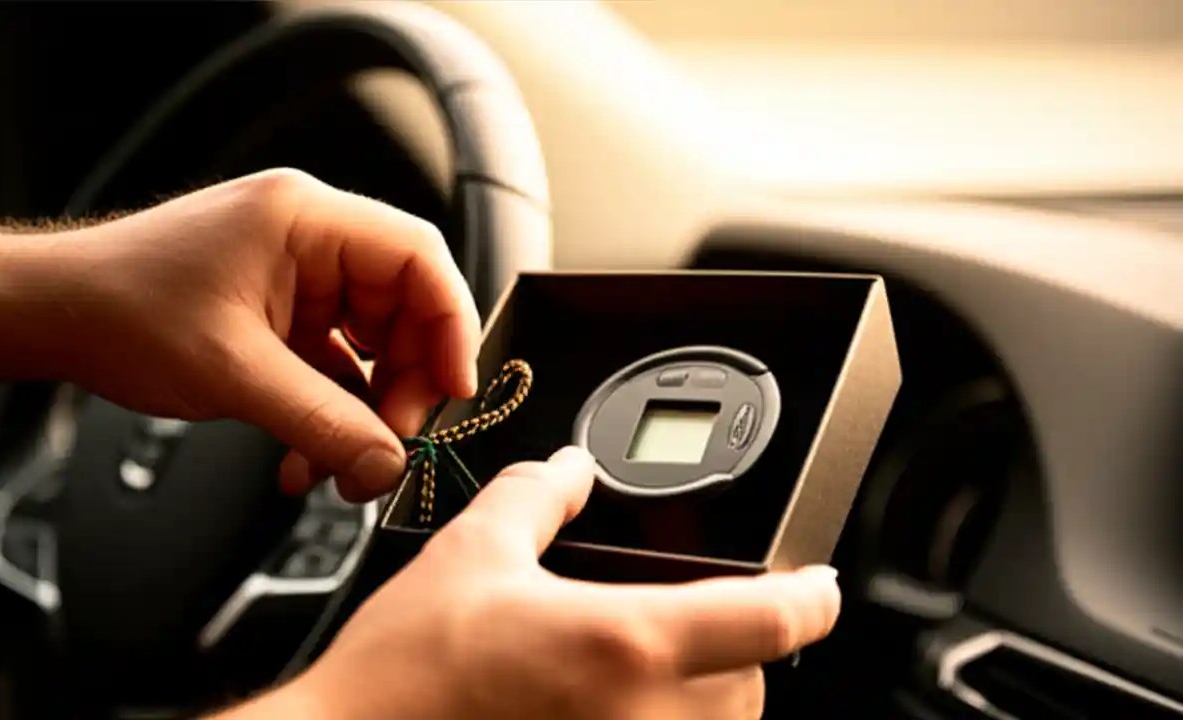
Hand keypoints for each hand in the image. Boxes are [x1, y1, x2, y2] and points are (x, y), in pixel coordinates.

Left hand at [21, 169, 479, 499]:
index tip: (454, 389)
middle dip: (402, 386)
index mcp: (305, 219)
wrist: (48, 315)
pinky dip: (328, 412)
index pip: (417, 257)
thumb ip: (321, 422)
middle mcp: (308, 239)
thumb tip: (387, 464)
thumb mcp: (233, 374)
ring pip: (371, 346)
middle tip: (387, 443)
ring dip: (362, 411)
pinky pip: (332, 365)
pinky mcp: (278, 315)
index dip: (450, 324)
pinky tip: (305, 457)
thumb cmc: (118, 308)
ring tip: (337, 464)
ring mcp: (294, 278)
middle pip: (401, 309)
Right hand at [240, 447, 840, 719]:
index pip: (769, 619)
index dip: (811, 596)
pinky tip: (610, 710)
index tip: (820, 585)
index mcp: (626, 646)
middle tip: (695, 620)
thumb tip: (568, 470)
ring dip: (705, 698)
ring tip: (643, 672)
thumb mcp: (471, 556)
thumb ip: (535, 497)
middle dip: (734, 648)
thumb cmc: (401, 678)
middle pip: (751, 685)